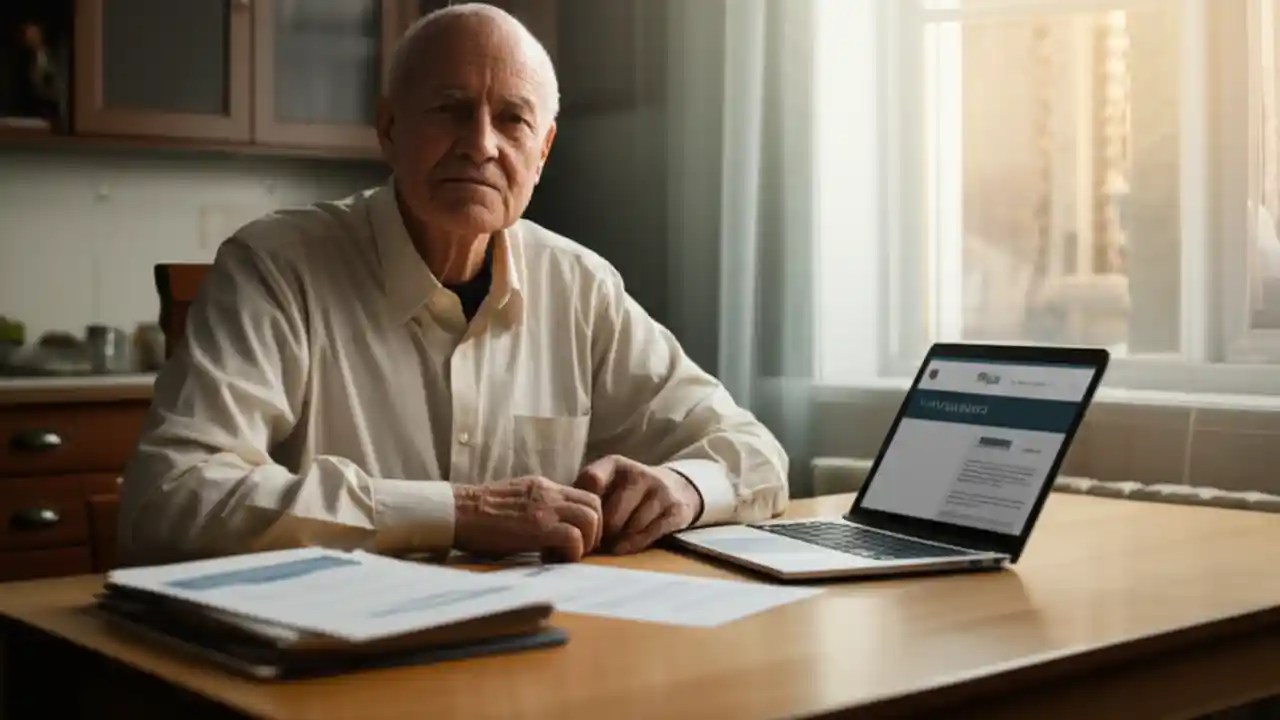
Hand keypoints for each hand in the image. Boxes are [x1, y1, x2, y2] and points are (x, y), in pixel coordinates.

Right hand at [453, 477, 602, 561]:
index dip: (590, 520)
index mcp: (544, 487)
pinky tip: (552, 561)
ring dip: (585, 543)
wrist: (456, 512)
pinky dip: (570, 553)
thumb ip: (537, 509)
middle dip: (594, 532)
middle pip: (596, 505)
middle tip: (577, 550)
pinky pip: (574, 537)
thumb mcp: (516, 502)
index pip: (586, 495)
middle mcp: (550, 493)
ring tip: (565, 556)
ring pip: (591, 519)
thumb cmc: (478, 515)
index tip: (578, 539)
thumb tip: (551, 530)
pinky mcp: (538, 526)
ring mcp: (546, 508)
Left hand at [574, 456, 702, 553]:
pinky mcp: (675, 509)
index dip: (583, 508)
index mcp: (614, 464)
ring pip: (630, 527)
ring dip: (617, 541)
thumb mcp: (605, 486)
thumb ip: (581, 500)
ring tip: (609, 544)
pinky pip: (650, 534)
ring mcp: (659, 490)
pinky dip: (634, 545)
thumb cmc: (625, 493)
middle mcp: (638, 473)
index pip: (591, 480)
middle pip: (611, 514)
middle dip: (601, 533)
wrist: (674, 487)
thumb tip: (555, 535)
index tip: (580, 523)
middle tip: (594, 543)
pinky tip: (624, 548)